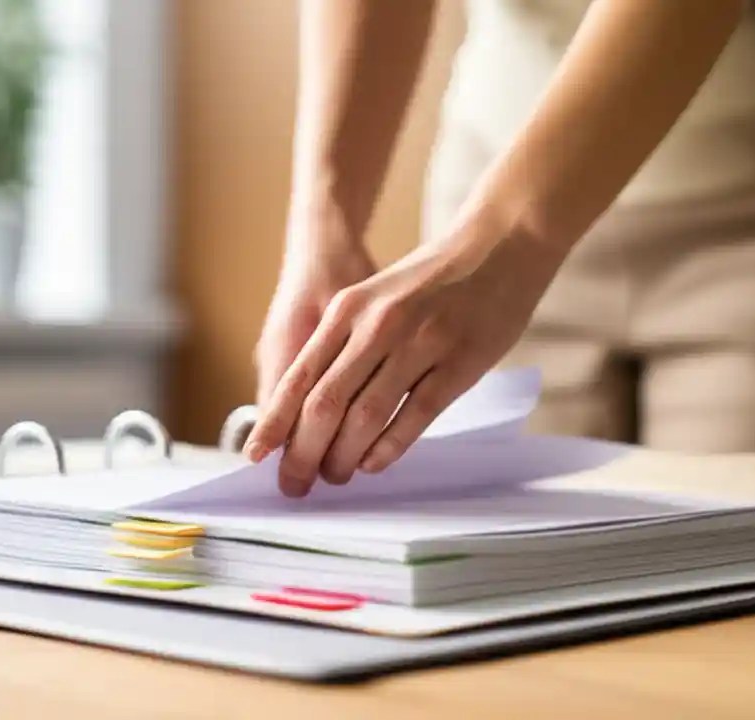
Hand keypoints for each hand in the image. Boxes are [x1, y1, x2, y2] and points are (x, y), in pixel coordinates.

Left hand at [244, 231, 566, 497]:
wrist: (499, 243)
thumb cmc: (427, 278)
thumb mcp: (370, 296)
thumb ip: (338, 343)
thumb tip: (304, 402)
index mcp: (347, 308)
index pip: (298, 377)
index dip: (275, 422)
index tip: (255, 456)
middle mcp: (377, 325)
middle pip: (325, 403)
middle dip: (303, 452)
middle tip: (294, 483)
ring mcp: (419, 344)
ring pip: (366, 415)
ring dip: (344, 455)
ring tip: (334, 476)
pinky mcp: (457, 363)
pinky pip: (413, 415)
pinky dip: (388, 446)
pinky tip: (373, 463)